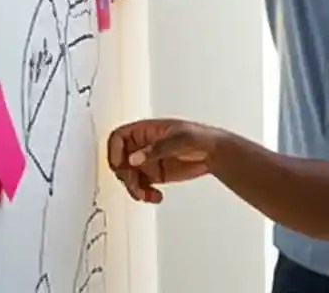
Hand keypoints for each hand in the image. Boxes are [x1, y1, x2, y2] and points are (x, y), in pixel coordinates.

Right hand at [106, 117, 223, 202]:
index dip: (114, 150)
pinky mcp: (153, 175)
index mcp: (145, 131)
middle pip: (120, 160)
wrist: (214, 153)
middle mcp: (142, 146)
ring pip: (127, 176)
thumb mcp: (179, 139)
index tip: (120, 164)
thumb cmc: (200, 137)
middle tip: (136, 184)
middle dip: (125, 175)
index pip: (119, 137)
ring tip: (147, 195)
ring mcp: (147, 161)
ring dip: (134, 188)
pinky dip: (144, 194)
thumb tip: (133, 158)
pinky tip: (156, 197)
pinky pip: (139, 186)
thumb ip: (156, 149)